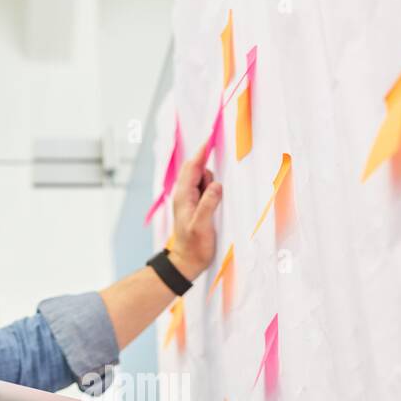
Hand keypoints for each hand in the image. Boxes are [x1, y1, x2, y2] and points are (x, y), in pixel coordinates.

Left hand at [168, 140, 222, 280]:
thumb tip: (216, 185)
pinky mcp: (197, 206)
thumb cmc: (194, 247)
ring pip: (204, 180)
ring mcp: (190, 200)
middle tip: (216, 194)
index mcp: (183, 195)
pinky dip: (213, 191)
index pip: (192, 166)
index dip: (202, 151)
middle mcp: (185, 194)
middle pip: (198, 170)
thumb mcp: (201, 226)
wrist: (186, 263)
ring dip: (212, 185)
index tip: (211, 137)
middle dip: (209, 172)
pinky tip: (217, 204)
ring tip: (214, 208)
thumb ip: (208, 204)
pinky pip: (206, 190)